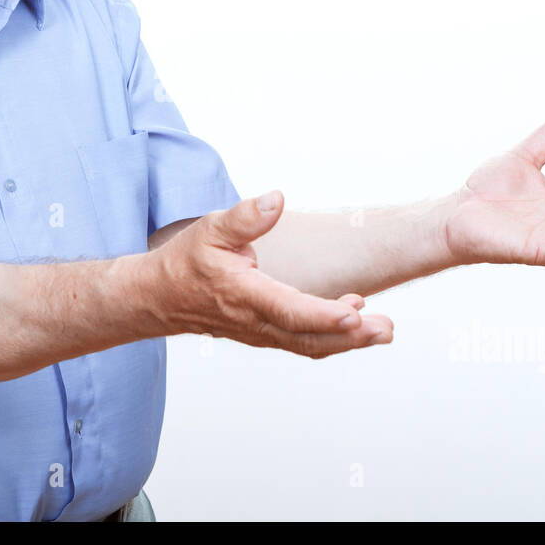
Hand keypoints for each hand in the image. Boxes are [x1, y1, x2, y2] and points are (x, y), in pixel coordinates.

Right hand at [147, 190, 393, 357]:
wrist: (159, 298)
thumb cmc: (186, 261)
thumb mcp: (210, 229)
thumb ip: (245, 216)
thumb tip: (276, 199)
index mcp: (243, 295)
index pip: (290, 311)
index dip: (324, 314)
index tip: (356, 312)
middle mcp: (255, 321)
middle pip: (308, 339)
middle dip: (350, 336)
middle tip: (385, 329)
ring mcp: (261, 333)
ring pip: (309, 345)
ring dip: (347, 340)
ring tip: (382, 330)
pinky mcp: (265, 334)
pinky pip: (302, 342)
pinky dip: (330, 337)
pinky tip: (354, 321)